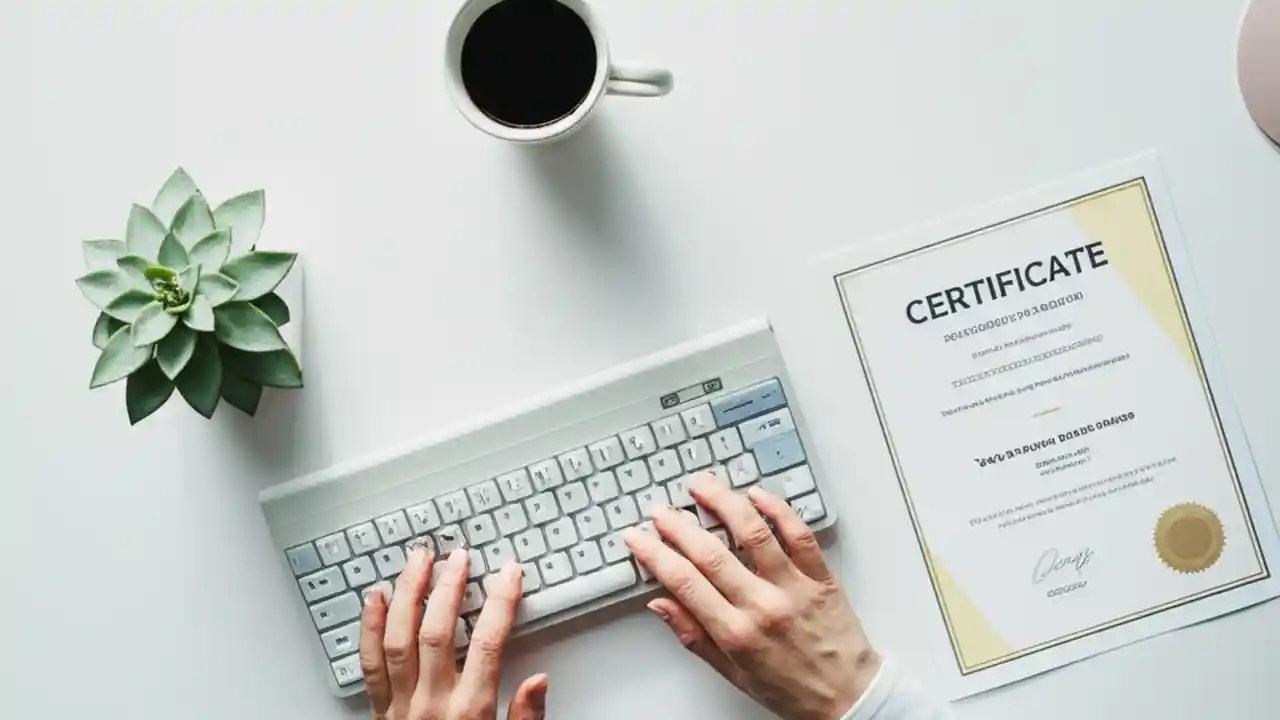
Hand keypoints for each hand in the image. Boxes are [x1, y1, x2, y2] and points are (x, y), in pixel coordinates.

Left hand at [359, 547, 547, 719]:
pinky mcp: (378, 713)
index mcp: (471, 713)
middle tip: (459, 556)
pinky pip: (369, 663)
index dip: (502, 601)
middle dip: (449, 587)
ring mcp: (400, 707)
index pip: (490, 643)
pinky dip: (369, 625)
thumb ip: (525, 719)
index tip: (510, 573)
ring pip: (398, 638)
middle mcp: (432, 705)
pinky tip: (374, 597)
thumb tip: (539, 680)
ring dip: (407, 594)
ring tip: (418, 561)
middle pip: (438, 632)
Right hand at [625, 475, 880, 719]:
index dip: (655, 554)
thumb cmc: (791, 689)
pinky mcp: (821, 576)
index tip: (638, 537)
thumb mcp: (732, 673)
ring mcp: (794, 587)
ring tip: (702, 485)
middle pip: (711, 553)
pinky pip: (799, 535)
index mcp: (736, 633)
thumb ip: (694, 636)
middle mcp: (763, 606)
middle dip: (679, 525)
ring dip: (723, 503)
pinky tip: (756, 494)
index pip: (684, 583)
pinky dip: (777, 509)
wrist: (848, 697)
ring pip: (753, 533)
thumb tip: (661, 604)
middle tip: (660, 509)